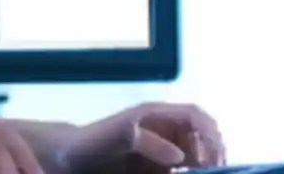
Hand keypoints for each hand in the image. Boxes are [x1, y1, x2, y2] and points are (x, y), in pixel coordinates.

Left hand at [56, 102, 225, 173]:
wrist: (68, 160)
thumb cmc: (91, 142)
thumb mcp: (118, 137)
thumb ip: (147, 141)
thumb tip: (180, 156)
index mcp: (157, 115)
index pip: (196, 116)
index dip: (210, 132)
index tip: (215, 155)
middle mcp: (165, 131)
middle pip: (203, 138)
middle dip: (214, 154)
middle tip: (214, 173)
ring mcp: (163, 152)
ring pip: (197, 158)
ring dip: (205, 168)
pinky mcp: (159, 170)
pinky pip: (183, 172)